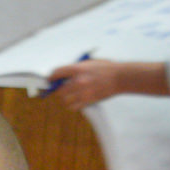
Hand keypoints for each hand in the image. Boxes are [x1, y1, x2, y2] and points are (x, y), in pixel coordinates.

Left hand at [46, 59, 167, 110]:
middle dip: (59, 90)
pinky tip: (76, 101)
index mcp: (77, 69)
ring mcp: (82, 92)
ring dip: (66, 98)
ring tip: (70, 96)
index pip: (57, 73)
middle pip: (59, 89)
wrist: (119, 77)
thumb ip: (77, 68)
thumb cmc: (106, 68)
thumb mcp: (90, 62)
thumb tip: (65, 74)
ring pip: (65, 100)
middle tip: (62, 89)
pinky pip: (73, 106)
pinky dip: (73, 105)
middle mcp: (77, 81)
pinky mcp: (87, 100)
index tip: (50, 80)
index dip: (51, 77)